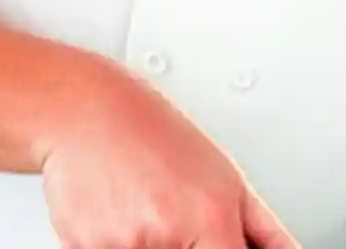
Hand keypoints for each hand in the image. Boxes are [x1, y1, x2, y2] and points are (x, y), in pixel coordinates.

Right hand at [41, 59, 298, 248]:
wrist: (83, 110)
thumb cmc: (154, 135)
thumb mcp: (224, 177)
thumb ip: (262, 232)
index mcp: (212, 217)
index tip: (218, 244)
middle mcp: (168, 234)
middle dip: (181, 243)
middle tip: (171, 215)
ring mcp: (124, 245)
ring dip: (147, 243)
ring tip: (142, 211)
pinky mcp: (85, 248)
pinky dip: (116, 242)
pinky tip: (116, 213)